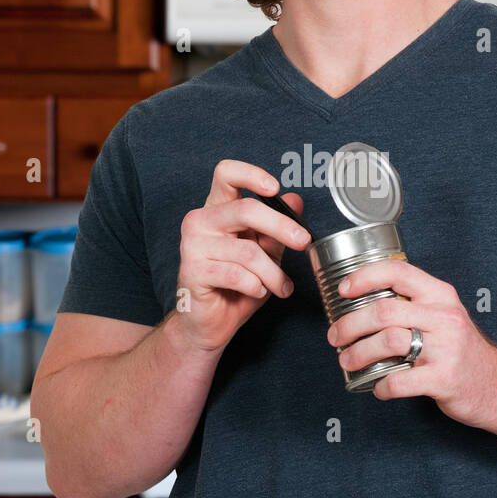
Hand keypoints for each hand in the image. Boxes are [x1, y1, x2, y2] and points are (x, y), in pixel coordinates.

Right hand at [174, 160, 310, 353]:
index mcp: (217, 209)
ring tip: (281, 286)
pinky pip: (236, 274)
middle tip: (304, 242)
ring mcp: (192, 245)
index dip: (251, 175)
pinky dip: (256, 286)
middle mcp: (200, 221)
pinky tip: (257, 291)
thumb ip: (276, 227)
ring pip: (248, 251)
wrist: (210, 323)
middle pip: (246, 210)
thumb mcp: (265, 253)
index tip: (275, 189)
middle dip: (282, 227)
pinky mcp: (192, 271)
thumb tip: (296, 200)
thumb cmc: (235, 285)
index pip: (226, 174)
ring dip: (273, 273)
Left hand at [325, 258, 496, 426]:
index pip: (398, 272)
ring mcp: (446, 348)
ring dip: (358, 354)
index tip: (343, 289)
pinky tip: (378, 387)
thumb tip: (362, 302)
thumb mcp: (444, 316)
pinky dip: (381, 386)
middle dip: (350, 324)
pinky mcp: (444, 379)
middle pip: (384, 310)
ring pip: (388, 342)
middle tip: (336, 336)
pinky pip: (400, 381)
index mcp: (440, 296)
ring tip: (348, 361)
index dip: (365, 277)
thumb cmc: (462, 350)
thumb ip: (413, 305)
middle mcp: (444, 317)